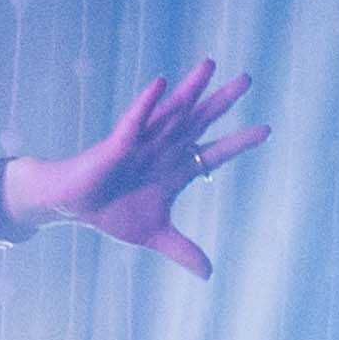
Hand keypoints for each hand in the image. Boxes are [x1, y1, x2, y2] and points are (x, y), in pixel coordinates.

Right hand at [5, 62, 264, 276]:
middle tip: (248, 79)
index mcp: (175, 170)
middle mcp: (163, 150)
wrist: (72, 207)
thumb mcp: (155, 236)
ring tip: (211, 65)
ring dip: (191, 89)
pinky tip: (163, 84)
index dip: (239, 143)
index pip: (214, 153)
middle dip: (223, 102)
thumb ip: (183, 250)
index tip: (266, 130)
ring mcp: (141, 143)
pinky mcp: (117, 143)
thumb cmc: (111, 212)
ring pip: (172, 112)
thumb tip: (209, 274)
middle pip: (200, 122)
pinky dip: (148, 103)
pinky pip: (135, 120)